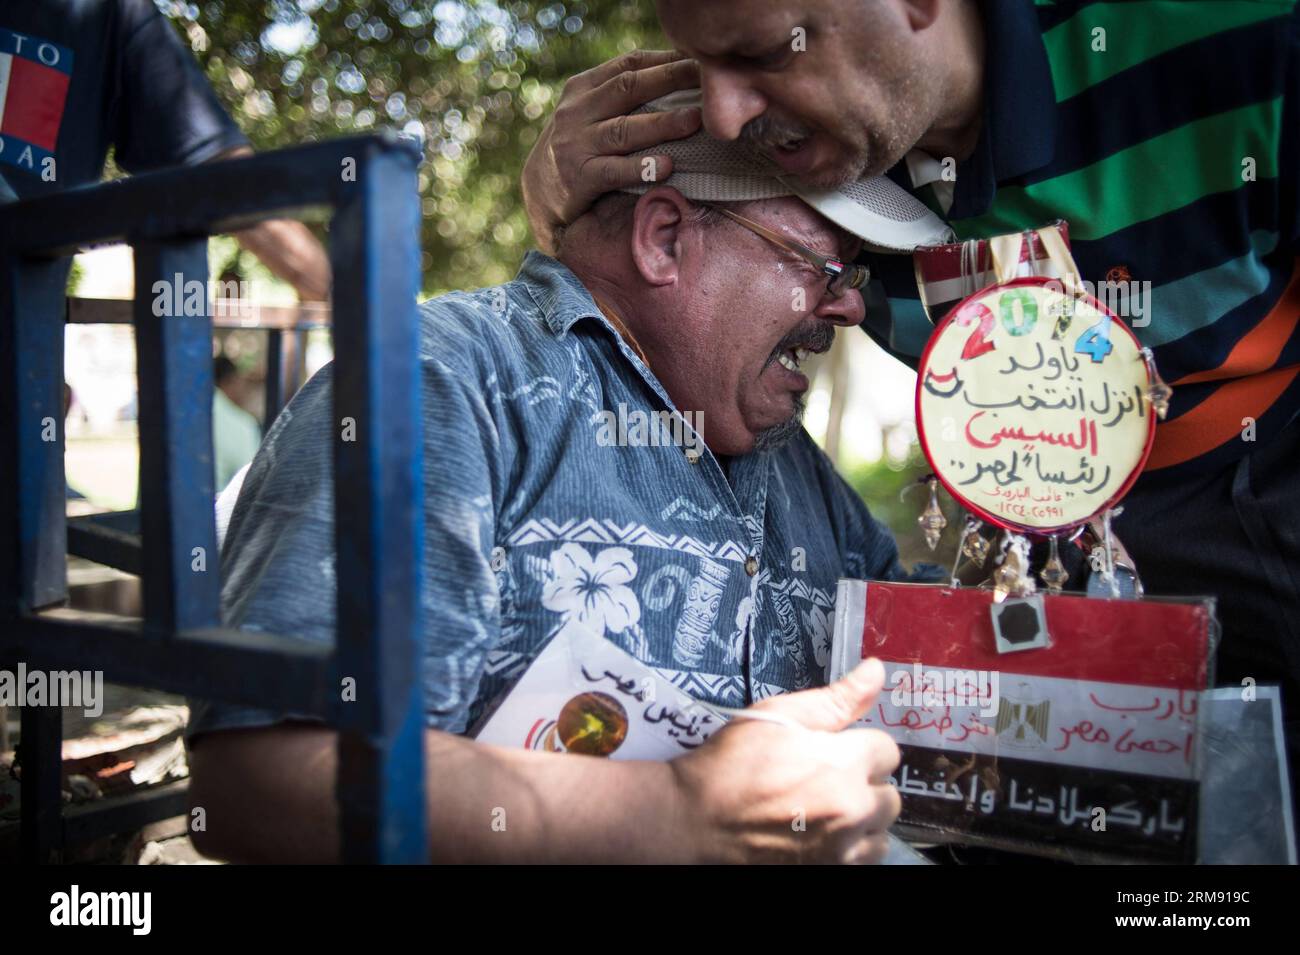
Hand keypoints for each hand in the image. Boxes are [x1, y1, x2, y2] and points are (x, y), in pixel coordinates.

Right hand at [521, 50, 700, 253]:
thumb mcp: (589, 113)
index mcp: (583, 88)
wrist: (539, 195)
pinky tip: (668, 166)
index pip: (628, 65)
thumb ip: (620, 97)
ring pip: (625, 129)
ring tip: (695, 120)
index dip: (664, 60)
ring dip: (663, 124)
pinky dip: (643, 168)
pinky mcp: (580, 177)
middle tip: (705, 79)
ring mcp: (577, 144)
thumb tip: (676, 78)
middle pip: (629, 89)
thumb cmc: (577, 149)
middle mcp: (577, 111)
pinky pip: (615, 170)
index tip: (697, 59)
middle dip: (670, 80)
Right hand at [669, 658, 902, 863]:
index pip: (887, 750)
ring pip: (881, 828)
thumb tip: (876, 671)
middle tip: (825, 777)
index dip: (859, 745)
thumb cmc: (733, 762)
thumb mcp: (781, 714)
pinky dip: (853, 845)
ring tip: (826, 806)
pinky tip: (823, 831)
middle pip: (889, 792)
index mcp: (844, 763)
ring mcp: (843, 847)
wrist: (696, 819)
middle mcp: (853, 809)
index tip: (833, 748)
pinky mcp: (830, 870)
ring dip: (864, 817)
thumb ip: (837, 697)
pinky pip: (866, 856)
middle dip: (864, 782)